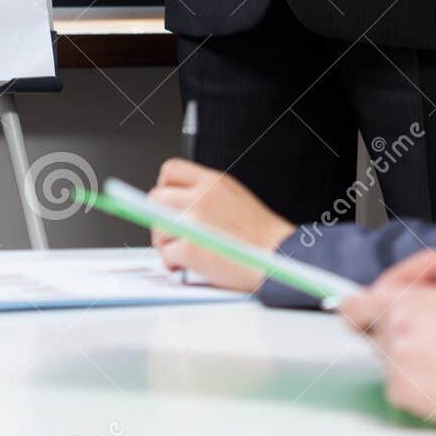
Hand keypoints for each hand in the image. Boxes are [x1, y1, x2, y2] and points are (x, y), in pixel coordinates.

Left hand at [148, 159, 295, 290]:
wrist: (279, 254)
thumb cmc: (261, 234)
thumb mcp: (235, 197)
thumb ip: (206, 195)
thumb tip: (177, 206)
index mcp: (214, 182)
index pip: (171, 170)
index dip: (164, 186)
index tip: (167, 201)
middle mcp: (202, 197)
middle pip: (156, 198)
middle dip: (158, 217)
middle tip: (170, 233)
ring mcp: (195, 221)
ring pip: (157, 227)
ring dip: (165, 243)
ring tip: (181, 252)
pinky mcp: (191, 248)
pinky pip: (166, 254)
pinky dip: (173, 263)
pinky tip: (186, 265)